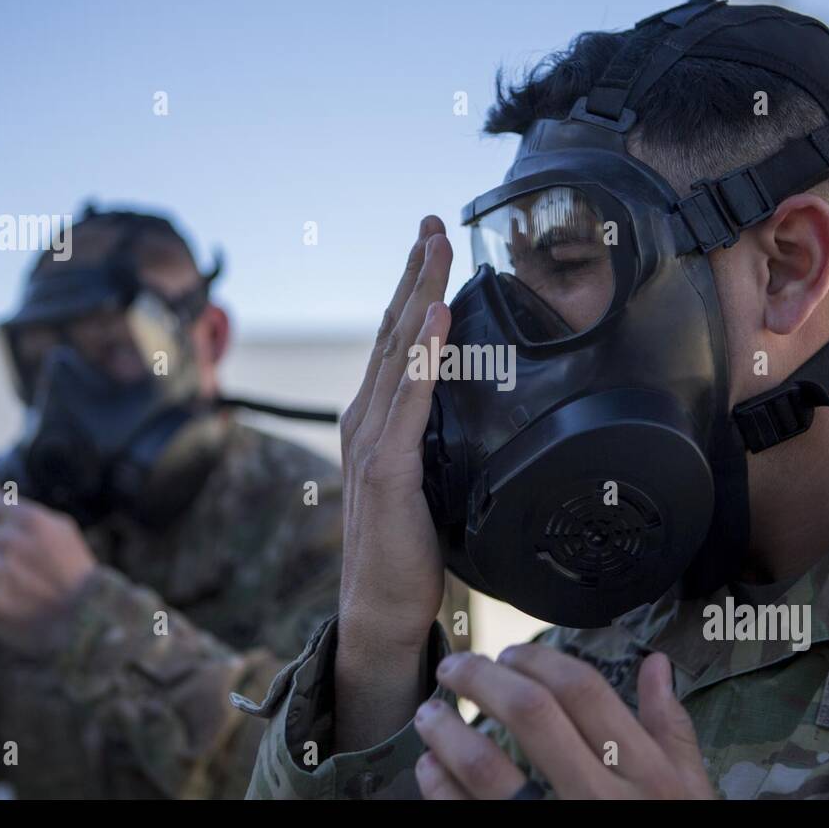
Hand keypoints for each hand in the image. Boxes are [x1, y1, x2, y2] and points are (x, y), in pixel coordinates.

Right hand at [334, 215, 453, 749]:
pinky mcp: (385, 468)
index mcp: (375, 417)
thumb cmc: (406, 547)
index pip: (396, 340)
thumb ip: (429, 438)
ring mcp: (370, 440)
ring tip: (435, 247)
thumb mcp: (422, 477)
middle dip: (416, 272)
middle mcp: (364, 417)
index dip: (413, 288)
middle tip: (434, 221)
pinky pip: (408, 402)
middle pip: (394, 331)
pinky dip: (422, 357)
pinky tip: (435, 319)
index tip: (431, 243)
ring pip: (398, 352)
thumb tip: (464, 407)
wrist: (379, 606)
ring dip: (419, 295)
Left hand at [413, 646, 714, 799]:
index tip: (508, 654)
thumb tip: (655, 663)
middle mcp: (600, 797)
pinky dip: (439, 785)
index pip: (582, 690)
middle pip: (529, 711)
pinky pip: (466, 815)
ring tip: (431, 714)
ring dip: (447, 729)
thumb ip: (671, 729)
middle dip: (482, 677)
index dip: (536, 660)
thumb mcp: (689, 792)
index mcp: (646, 772)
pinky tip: (431, 767)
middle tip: (456, 667)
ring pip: (485, 765)